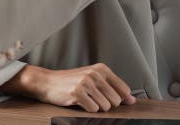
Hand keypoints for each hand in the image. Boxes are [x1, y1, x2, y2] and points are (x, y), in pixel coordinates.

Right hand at [4, 63, 135, 111]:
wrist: (47, 82)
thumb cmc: (71, 81)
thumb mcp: (93, 79)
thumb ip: (113, 88)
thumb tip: (132, 100)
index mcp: (101, 69)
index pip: (124, 90)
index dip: (119, 99)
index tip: (107, 97)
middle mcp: (95, 74)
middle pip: (116, 101)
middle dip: (105, 103)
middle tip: (92, 97)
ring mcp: (86, 83)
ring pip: (105, 107)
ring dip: (95, 107)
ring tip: (85, 98)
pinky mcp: (77, 93)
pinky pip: (93, 110)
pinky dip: (87, 109)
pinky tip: (78, 101)